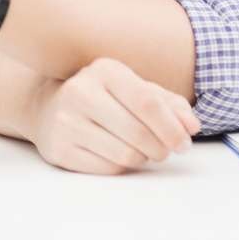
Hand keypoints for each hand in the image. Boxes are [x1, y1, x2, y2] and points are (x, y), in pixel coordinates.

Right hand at [26, 58, 199, 173]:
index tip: (185, 142)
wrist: (47, 108)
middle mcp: (80, 91)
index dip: (172, 127)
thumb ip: (168, 104)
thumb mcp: (133, 89)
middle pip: (139, 132)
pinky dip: (122, 166)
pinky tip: (116, 154)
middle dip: (162, 147)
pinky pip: (108, 168)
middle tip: (166, 151)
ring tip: (142, 150)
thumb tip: (191, 126)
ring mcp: (66, 121)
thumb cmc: (103, 98)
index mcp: (104, 70)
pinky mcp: (59, 149)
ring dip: (143, 158)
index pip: (148, 102)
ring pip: (125, 154)